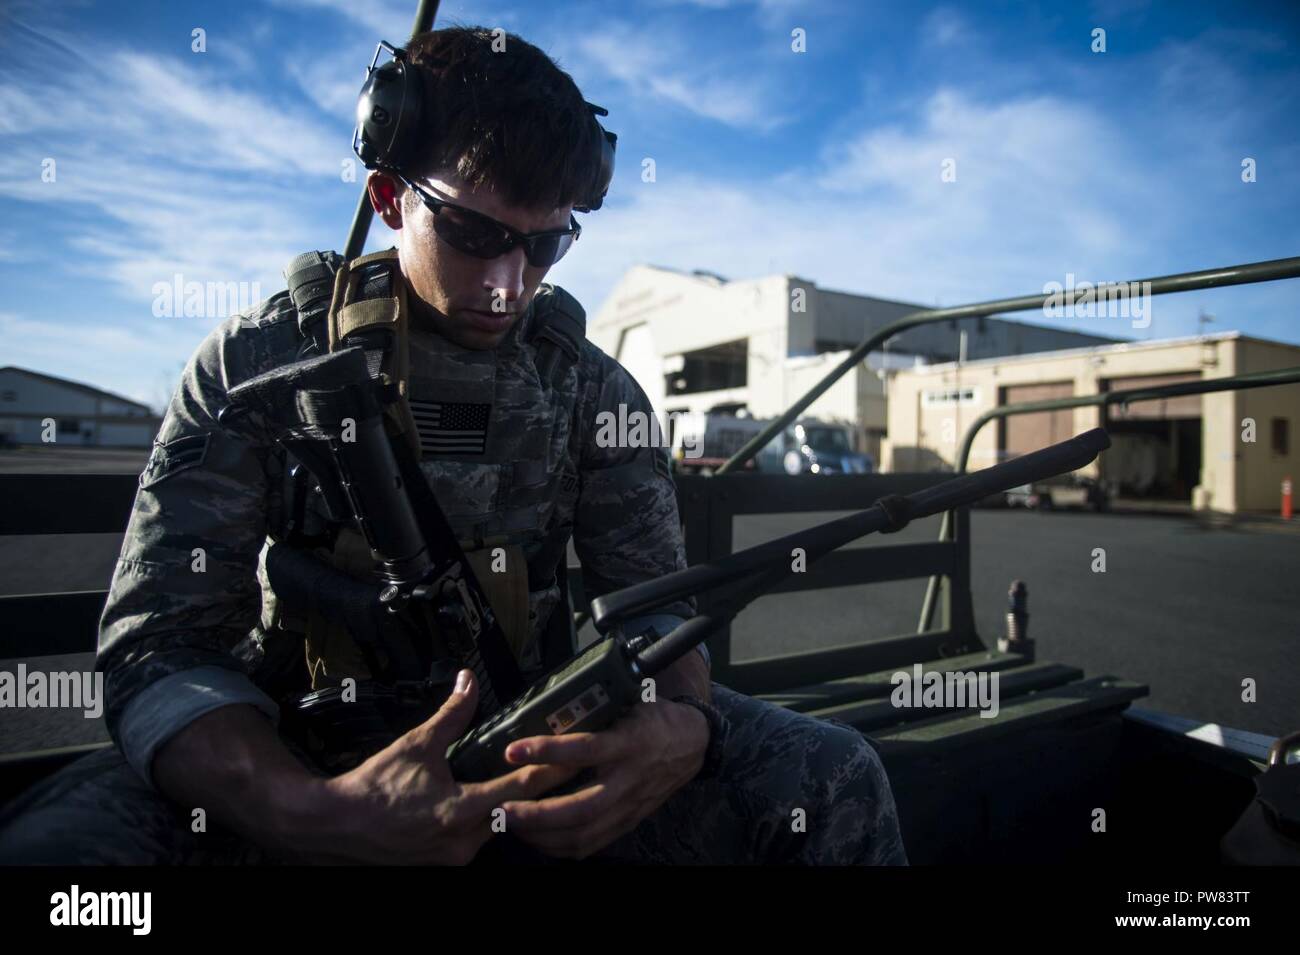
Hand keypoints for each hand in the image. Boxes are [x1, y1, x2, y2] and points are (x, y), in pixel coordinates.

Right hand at [316, 670, 580, 864]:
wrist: (334, 826)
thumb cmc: (374, 787)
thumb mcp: (417, 745)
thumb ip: (451, 715)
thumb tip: (467, 681)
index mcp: (460, 812)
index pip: (521, 789)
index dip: (552, 770)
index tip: (577, 755)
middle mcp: (463, 842)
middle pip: (516, 812)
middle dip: (540, 789)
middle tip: (565, 763)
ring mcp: (453, 857)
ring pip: (498, 827)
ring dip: (515, 804)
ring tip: (537, 777)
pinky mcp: (444, 862)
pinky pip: (478, 837)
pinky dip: (490, 816)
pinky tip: (495, 796)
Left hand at [498, 699, 708, 858]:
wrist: (693, 744)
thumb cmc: (653, 718)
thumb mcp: (628, 702)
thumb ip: (594, 708)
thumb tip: (547, 704)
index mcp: (628, 742)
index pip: (585, 750)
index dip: (547, 751)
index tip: (512, 751)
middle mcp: (629, 778)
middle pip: (581, 808)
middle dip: (538, 814)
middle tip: (502, 809)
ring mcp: (630, 804)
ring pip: (585, 832)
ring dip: (543, 835)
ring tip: (511, 825)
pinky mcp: (629, 821)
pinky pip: (593, 843)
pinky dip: (561, 846)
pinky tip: (537, 840)